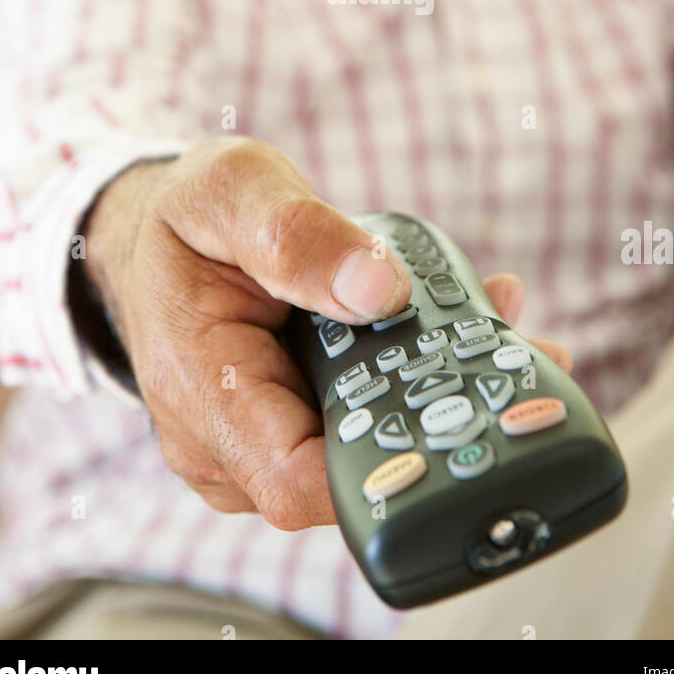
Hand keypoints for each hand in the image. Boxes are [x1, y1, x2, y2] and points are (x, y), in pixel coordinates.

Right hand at [81, 136, 571, 529]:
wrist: (159, 235)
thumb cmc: (187, 215)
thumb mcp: (232, 191)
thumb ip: (295, 234)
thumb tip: (376, 288)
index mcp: (199, 392)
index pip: (295, 482)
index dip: (384, 466)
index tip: (459, 408)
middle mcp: (227, 444)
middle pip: (350, 473)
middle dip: (441, 417)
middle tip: (513, 352)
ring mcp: (262, 444)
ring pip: (369, 447)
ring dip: (441, 394)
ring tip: (501, 324)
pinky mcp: (293, 428)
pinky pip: (366, 421)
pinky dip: (417, 378)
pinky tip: (465, 322)